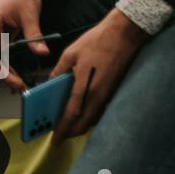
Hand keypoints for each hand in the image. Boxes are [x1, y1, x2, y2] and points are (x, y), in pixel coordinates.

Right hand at [0, 0, 48, 93]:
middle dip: (2, 74)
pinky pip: (0, 55)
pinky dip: (7, 66)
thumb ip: (34, 34)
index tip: (0, 76)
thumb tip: (43, 53)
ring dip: (5, 73)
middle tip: (18, 86)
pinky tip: (17, 77)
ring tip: (19, 86)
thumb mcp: (30, 14)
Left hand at [50, 9, 147, 142]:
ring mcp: (109, 93)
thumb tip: (50, 84)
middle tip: (61, 136)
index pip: (71, 114)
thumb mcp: (71, 53)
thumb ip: (59, 71)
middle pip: (85, 122)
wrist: (125, 33)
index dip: (62, 129)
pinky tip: (85, 111)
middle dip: (72, 132)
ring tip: (70, 125)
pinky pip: (102, 110)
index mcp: (86, 86)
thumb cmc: (97, 41)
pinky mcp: (115, 88)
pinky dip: (92, 116)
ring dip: (82, 125)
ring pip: (94, 118)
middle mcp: (99, 95)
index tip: (54, 140)